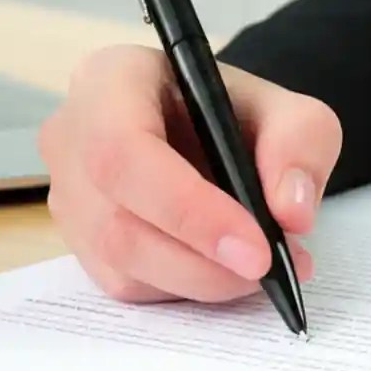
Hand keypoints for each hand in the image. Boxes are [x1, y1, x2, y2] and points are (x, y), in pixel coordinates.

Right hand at [38, 44, 341, 302]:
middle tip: (269, 269)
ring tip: (263, 268)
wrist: (215, 135)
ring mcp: (69, 196)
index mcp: (111, 80)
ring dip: (202, 280)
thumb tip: (291, 212)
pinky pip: (129, 286)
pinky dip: (186, 290)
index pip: (124, 150)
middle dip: (203, 261)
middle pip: (119, 222)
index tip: (255, 248)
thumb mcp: (292, 111)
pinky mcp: (82, 244)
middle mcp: (73, 138)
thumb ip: (301, 144)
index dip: (188, 208)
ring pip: (123, 264)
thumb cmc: (239, 114)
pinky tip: (225, 270)